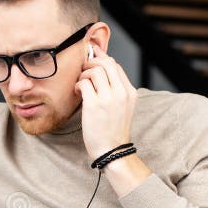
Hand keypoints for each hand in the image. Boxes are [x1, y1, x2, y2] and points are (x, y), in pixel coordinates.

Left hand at [74, 46, 137, 161]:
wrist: (111, 151)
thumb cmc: (112, 131)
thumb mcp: (122, 107)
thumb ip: (115, 90)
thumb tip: (100, 72)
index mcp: (130, 92)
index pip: (116, 65)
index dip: (101, 58)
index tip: (92, 56)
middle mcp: (121, 92)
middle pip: (107, 63)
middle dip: (92, 61)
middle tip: (83, 69)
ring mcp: (108, 98)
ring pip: (95, 70)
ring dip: (84, 74)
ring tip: (81, 84)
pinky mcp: (94, 105)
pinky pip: (84, 83)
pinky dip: (78, 84)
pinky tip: (77, 92)